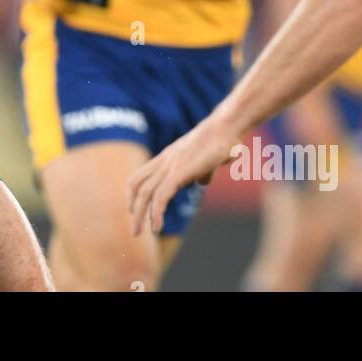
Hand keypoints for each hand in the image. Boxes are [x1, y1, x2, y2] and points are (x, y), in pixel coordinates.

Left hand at [128, 116, 242, 235]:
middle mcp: (164, 161)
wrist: (227, 127)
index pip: (140, 176)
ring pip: (145, 193)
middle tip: (134, 230)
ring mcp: (170, 165)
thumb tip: (201, 182)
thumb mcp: (207, 160)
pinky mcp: (179, 172)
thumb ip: (201, 171)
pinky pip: (161, 196)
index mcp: (168, 157)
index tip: (134, 211)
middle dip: (134, 209)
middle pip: (137, 186)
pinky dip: (156, 213)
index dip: (133, 194)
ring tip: (139, 233)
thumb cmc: (223, 140)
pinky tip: (157, 228)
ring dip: (140, 215)